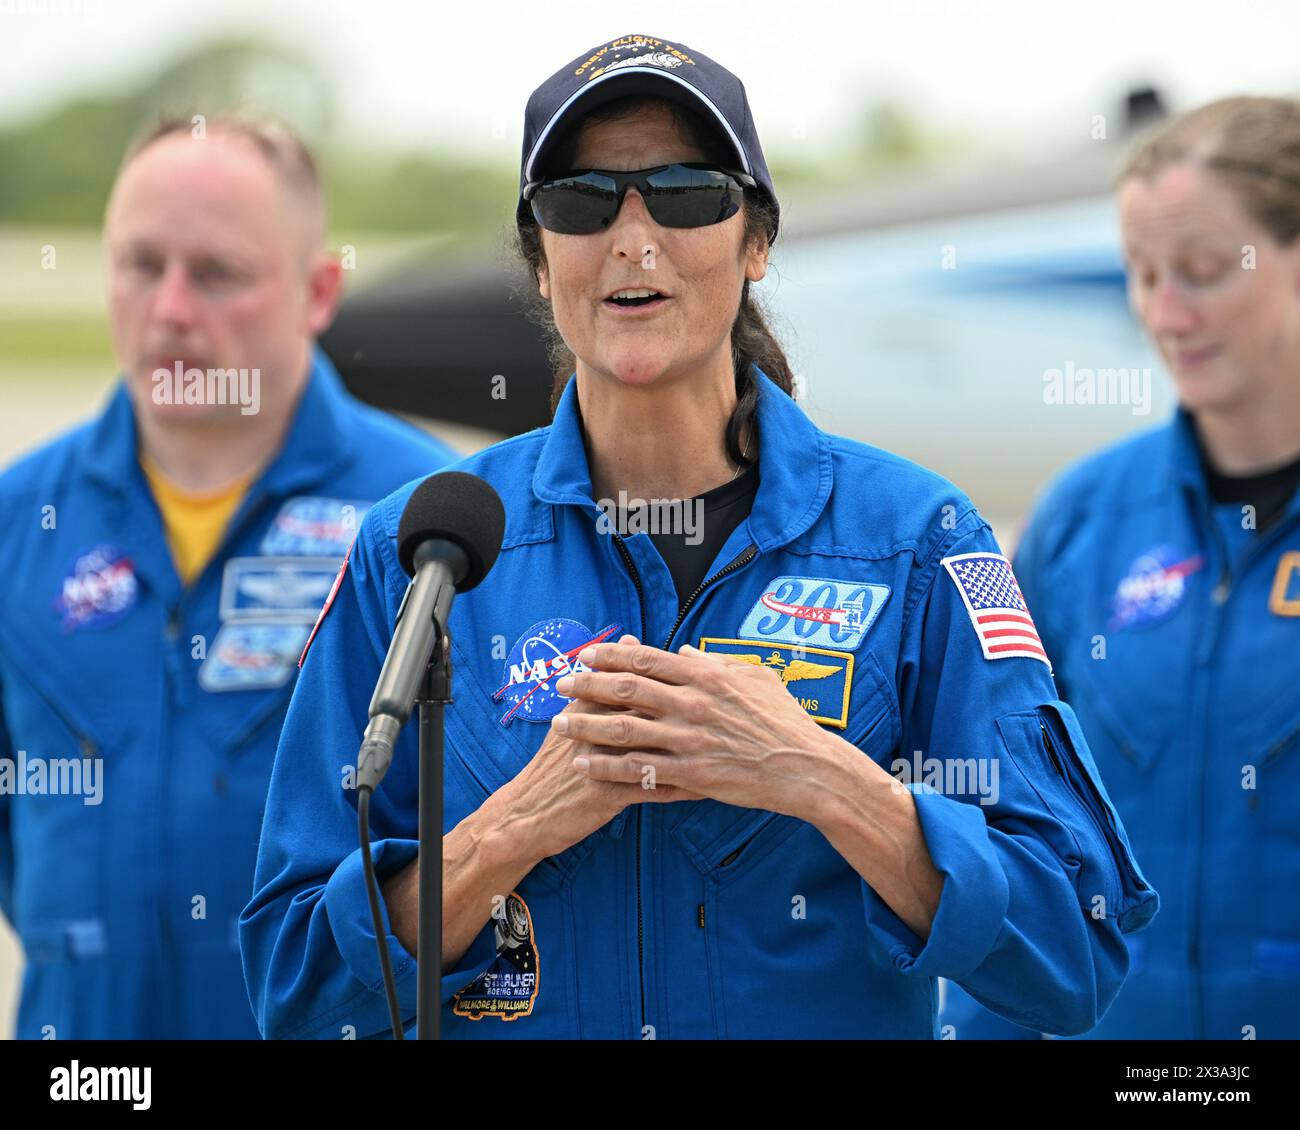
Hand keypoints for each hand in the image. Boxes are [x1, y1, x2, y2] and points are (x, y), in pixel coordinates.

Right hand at [495, 635, 703, 862]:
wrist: (529, 814)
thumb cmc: (553, 764)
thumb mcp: (568, 718)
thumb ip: (601, 684)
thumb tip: (630, 643)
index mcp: (587, 709)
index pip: (630, 681)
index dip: (664, 676)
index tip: (694, 668)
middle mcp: (597, 731)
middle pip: (649, 711)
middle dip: (686, 709)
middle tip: (717, 704)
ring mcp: (603, 763)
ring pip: (657, 750)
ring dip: (692, 749)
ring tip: (724, 746)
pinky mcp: (609, 795)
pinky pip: (654, 790)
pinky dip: (683, 788)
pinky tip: (708, 788)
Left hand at [551, 639, 838, 822]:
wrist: (805, 767)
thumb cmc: (785, 719)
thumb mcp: (756, 677)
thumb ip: (718, 663)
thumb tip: (687, 653)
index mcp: (706, 676)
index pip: (646, 658)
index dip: (610, 656)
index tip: (585, 655)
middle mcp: (692, 704)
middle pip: (625, 689)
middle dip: (586, 686)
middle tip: (560, 684)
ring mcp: (690, 740)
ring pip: (624, 729)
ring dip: (586, 725)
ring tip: (558, 724)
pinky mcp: (691, 775)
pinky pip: (638, 770)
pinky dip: (606, 767)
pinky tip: (584, 765)